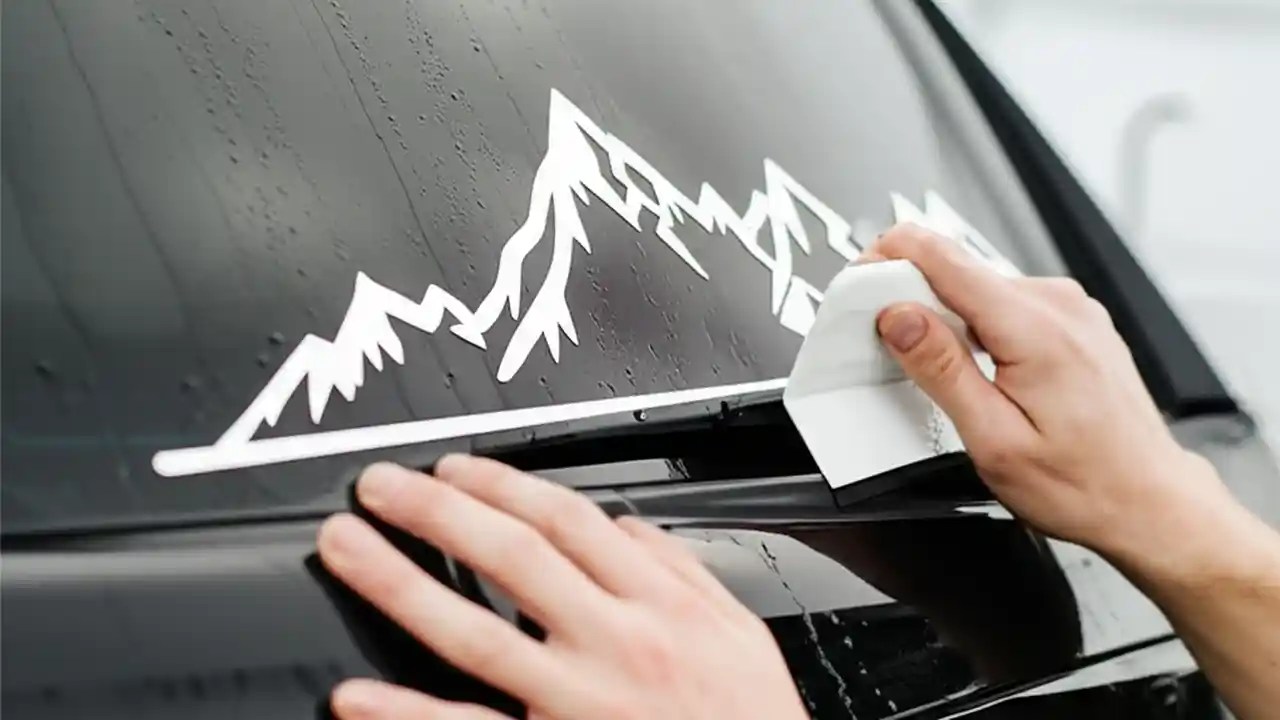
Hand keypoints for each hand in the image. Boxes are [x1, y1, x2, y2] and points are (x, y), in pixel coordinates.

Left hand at [317, 456, 807, 719]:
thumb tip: (629, 526)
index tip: (457, 469)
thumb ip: (684, 570)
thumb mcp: (741, 633)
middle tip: (381, 485)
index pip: (567, 520)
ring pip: (476, 632)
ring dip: (400, 583)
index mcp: (662, 605)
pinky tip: (359, 697)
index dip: (502, 484)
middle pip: (511, 555)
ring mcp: (579, 704)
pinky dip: (409, 716)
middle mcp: (616, 645)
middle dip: (437, 510)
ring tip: (348, 548)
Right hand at [865, 224, 1241, 577]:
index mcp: (1035, 328)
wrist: (1147, 501)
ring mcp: (1070, 308)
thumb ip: (941, 370)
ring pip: (978, 286)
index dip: (887, 259)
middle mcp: (1058, 305)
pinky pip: (1005, 302)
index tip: (859, 282)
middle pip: (956, 269)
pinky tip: (971, 365)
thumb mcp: (993, 439)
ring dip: (943, 314)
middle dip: (909, 297)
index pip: (943, 257)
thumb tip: (899, 318)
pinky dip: (974, 323)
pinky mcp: (1072, 319)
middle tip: (882, 341)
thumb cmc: (1082, 483)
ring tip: (930, 365)